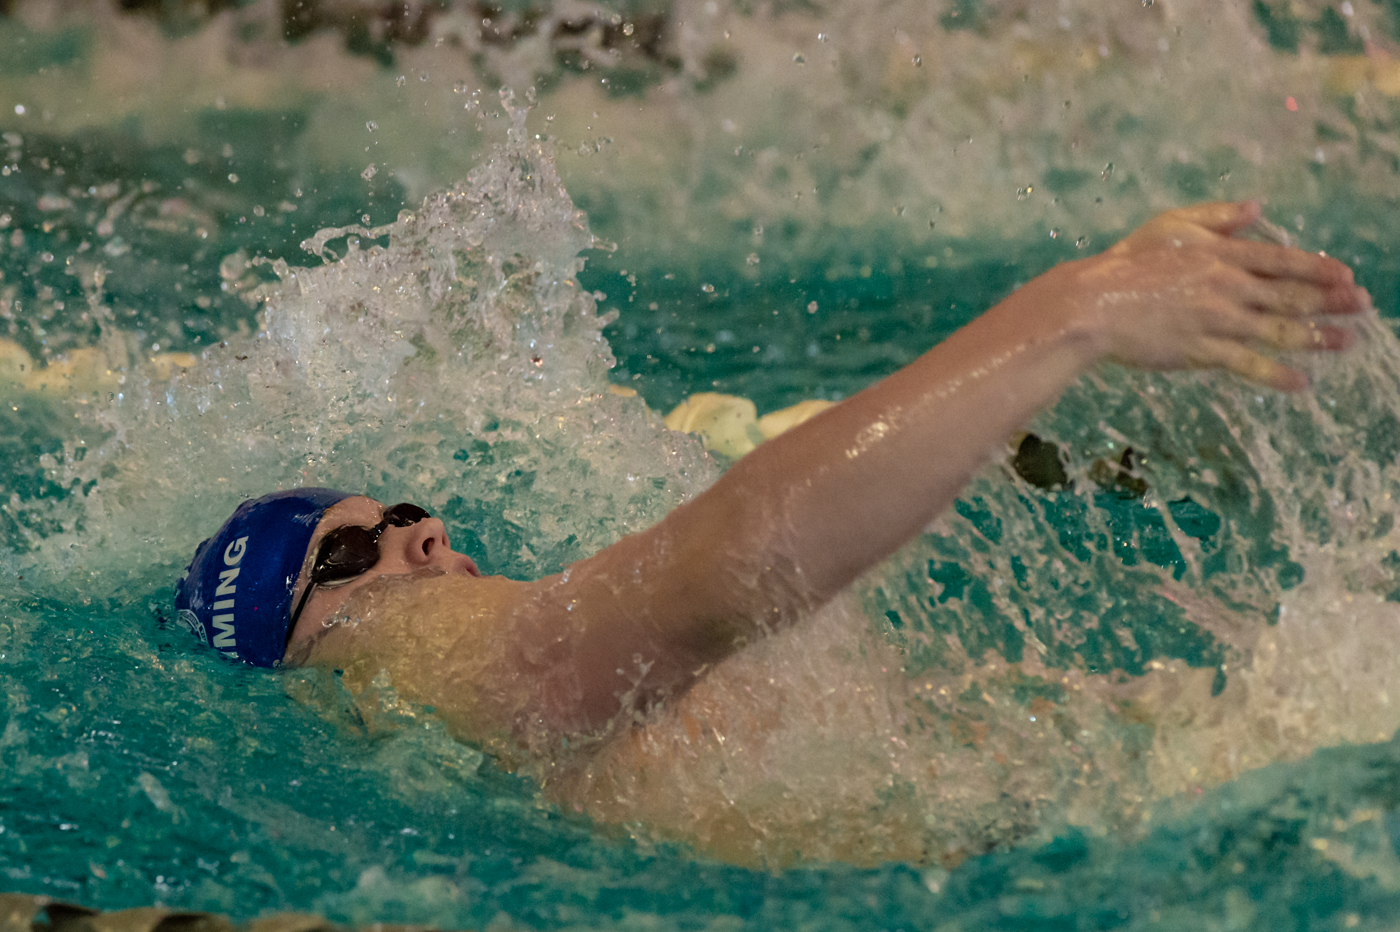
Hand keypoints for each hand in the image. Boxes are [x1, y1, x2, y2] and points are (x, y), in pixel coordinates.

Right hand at [1044, 201, 1368, 390]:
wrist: (1094, 303)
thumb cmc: (1127, 261)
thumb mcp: (1171, 224)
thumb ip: (1217, 217)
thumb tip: (1256, 208)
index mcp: (1221, 254)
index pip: (1282, 261)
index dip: (1318, 269)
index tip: (1346, 275)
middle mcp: (1227, 287)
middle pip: (1289, 295)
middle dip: (1331, 302)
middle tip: (1363, 307)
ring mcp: (1216, 321)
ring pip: (1277, 329)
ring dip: (1316, 336)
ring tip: (1347, 341)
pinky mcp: (1200, 351)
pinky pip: (1246, 364)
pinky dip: (1275, 373)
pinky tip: (1301, 382)